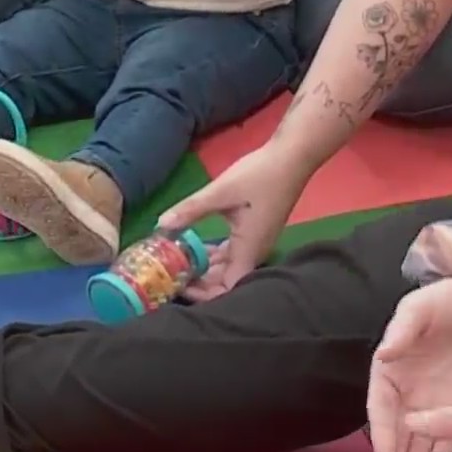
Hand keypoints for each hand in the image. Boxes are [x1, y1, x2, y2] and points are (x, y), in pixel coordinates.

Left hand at [158, 142, 308, 299]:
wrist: (291, 157)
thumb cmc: (260, 175)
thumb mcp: (220, 192)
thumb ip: (190, 210)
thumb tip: (160, 226)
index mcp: (248, 250)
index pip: (226, 289)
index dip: (203, 294)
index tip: (178, 286)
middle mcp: (254, 253)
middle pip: (226, 281)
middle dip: (199, 282)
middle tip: (170, 275)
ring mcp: (256, 243)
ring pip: (228, 267)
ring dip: (205, 268)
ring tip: (178, 262)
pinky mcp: (255, 233)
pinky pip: (233, 254)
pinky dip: (214, 255)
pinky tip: (196, 247)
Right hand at [367, 277, 451, 451]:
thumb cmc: (451, 299)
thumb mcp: (421, 308)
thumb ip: (402, 330)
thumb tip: (383, 354)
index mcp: (390, 372)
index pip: (381, 408)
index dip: (382, 432)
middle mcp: (408, 396)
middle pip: (397, 435)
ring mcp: (435, 408)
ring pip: (420, 446)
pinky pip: (450, 443)